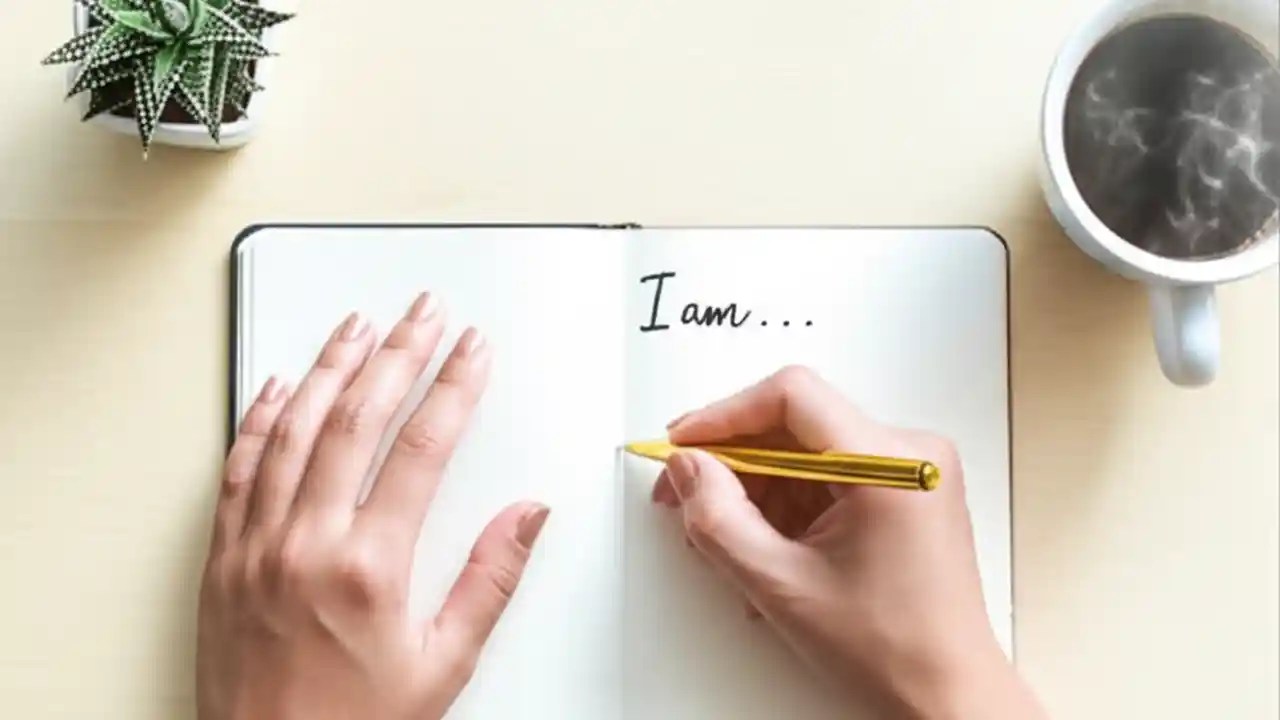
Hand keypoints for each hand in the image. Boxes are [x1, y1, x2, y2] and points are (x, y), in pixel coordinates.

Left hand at [198, 293, 550, 719]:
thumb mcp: (443, 665)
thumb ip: (489, 581)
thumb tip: (528, 516)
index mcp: (370, 568)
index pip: (422, 448)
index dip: (453, 387)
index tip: (472, 350)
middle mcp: (307, 544)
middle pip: (358, 419)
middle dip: (398, 354)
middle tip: (422, 313)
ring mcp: (257, 545)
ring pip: (294, 429)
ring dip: (329, 368)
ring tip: (357, 326)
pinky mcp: (223, 558)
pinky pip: (239, 469)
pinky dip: (260, 419)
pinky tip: (279, 386)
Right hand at [653, 366, 1046, 718]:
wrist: (948, 695)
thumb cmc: (893, 650)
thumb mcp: (781, 584)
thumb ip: (719, 518)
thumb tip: (688, 468)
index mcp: (891, 463)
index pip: (792, 397)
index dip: (724, 415)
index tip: (684, 443)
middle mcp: (912, 453)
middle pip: (797, 422)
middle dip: (734, 460)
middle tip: (687, 493)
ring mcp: (913, 471)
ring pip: (808, 452)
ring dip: (758, 489)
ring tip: (727, 540)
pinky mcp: (906, 491)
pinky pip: (830, 475)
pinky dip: (789, 504)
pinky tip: (765, 547)